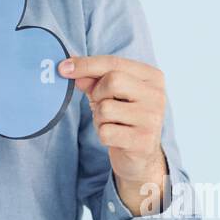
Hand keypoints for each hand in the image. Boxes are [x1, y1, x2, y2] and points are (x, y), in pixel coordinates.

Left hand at [59, 55, 167, 210]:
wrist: (140, 156)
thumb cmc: (123, 117)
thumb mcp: (108, 93)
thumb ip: (91, 78)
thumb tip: (69, 67)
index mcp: (152, 76)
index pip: (114, 62)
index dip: (85, 64)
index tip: (62, 68)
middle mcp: (157, 95)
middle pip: (112, 81)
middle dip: (97, 93)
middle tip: (102, 104)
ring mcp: (152, 119)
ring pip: (106, 108)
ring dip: (99, 117)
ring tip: (112, 123)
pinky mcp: (143, 141)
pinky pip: (106, 132)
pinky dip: (103, 135)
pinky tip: (116, 137)